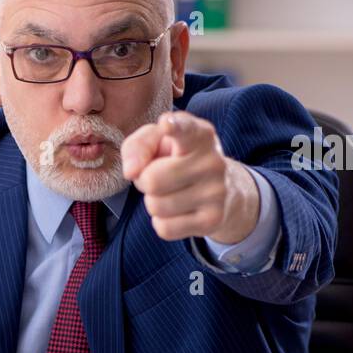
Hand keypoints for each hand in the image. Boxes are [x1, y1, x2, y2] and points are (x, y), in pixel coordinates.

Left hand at [121, 112, 259, 244]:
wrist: (222, 191)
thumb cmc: (178, 159)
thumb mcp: (158, 143)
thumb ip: (137, 146)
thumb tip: (131, 172)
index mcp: (199, 135)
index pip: (185, 129)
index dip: (174, 127)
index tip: (167, 124)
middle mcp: (212, 161)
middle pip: (152, 180)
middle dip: (145, 181)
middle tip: (160, 177)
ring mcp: (216, 192)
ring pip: (156, 206)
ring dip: (154, 202)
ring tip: (171, 192)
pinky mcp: (213, 220)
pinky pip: (164, 228)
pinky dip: (162, 222)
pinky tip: (178, 211)